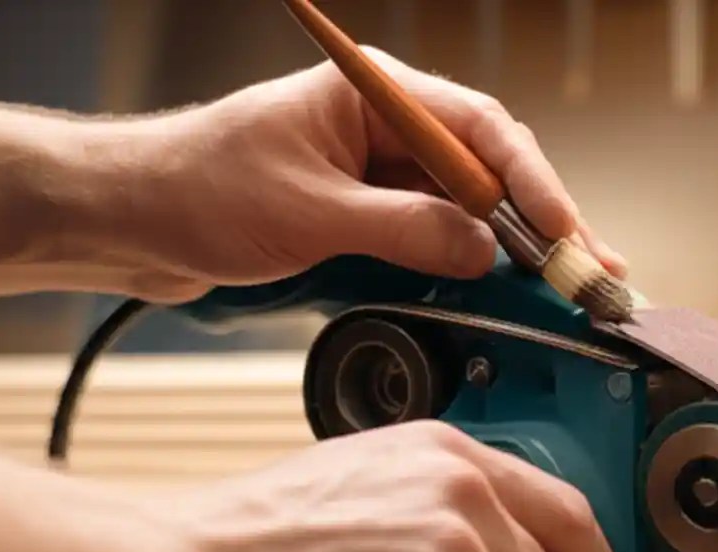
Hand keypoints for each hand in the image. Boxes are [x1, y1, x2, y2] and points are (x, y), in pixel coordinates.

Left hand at [113, 48, 627, 302]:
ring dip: (513, 247)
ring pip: (466, 206)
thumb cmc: (196, 189)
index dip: (530, 181)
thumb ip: (403, 231)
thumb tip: (481, 251)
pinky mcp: (364, 215)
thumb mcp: (310, 213)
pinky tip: (503, 289)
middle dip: (540, 219)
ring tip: (564, 282)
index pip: (478, 129)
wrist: (129, 220)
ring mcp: (376, 173)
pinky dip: (468, 264)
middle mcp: (384, 129)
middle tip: (588, 267)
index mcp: (374, 96)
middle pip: (486, 169)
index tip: (561, 231)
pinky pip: (432, 235)